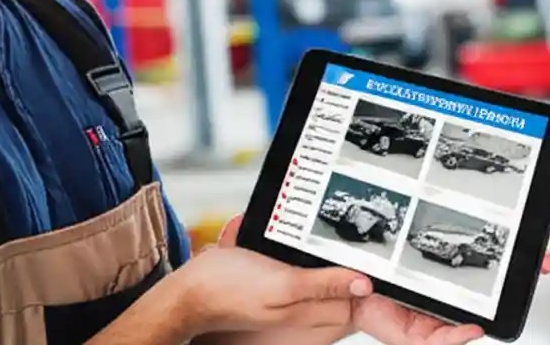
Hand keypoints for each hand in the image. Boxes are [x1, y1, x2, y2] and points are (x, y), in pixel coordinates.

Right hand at [177, 229, 371, 335]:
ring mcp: (284, 297)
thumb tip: (363, 284)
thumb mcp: (282, 284)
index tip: (364, 250)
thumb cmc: (226, 291)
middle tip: (330, 237)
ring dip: (307, 249)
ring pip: (311, 269)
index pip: (354, 296)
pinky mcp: (269, 285)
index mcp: (311, 313)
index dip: (361, 271)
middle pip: (335, 282)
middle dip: (333, 255)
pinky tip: (274, 240)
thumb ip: (323, 285)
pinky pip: (288, 264)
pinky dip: (284, 249)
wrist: (186, 294)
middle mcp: (301, 308)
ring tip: (298, 237)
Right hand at [214, 216, 549, 344]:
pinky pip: (376, 260)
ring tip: (497, 251)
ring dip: (447, 267)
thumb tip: (366, 283)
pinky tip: (418, 227)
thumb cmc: (230, 299)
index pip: (409, 326)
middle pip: (423, 298)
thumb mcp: (279, 290)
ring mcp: (342, 284)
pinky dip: (405, 248)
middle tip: (531, 263)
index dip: (450, 328)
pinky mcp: (327, 267)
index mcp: (344, 310)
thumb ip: (323, 287)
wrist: (197, 298)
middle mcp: (352, 299)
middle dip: (473, 287)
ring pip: (406, 279)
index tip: (485, 320)